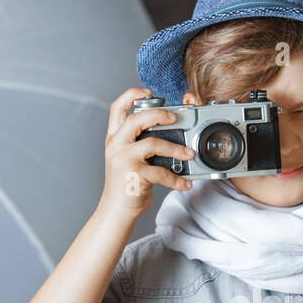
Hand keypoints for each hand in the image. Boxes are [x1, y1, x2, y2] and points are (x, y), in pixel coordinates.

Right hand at [99, 86, 196, 219]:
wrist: (116, 210)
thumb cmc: (125, 183)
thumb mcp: (124, 157)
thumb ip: (137, 142)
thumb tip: (165, 131)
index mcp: (114, 138)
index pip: (118, 108)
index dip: (132, 95)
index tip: (148, 92)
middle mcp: (116, 145)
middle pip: (137, 119)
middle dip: (159, 114)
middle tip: (175, 118)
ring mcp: (124, 159)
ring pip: (153, 143)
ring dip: (176, 148)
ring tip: (189, 154)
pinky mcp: (135, 175)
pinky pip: (161, 173)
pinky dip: (177, 179)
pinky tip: (184, 183)